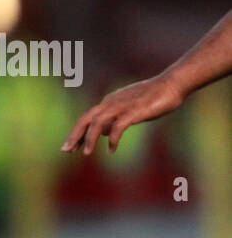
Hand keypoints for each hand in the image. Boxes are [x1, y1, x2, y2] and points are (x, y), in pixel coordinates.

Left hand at [61, 76, 184, 154]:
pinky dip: (113, 138)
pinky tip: (112, 149)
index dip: (77, 133)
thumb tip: (101, 133)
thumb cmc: (152, 98)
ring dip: (89, 138)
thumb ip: (113, 120)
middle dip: (74, 135)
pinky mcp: (134, 111)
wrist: (172, 84)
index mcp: (108, 102)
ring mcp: (122, 106)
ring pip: (97, 122)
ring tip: (86, 153)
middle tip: (66, 151)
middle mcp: (111, 103)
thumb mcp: (127, 110)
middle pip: (86, 119)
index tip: (70, 148)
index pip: (87, 119)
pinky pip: (118, 126)